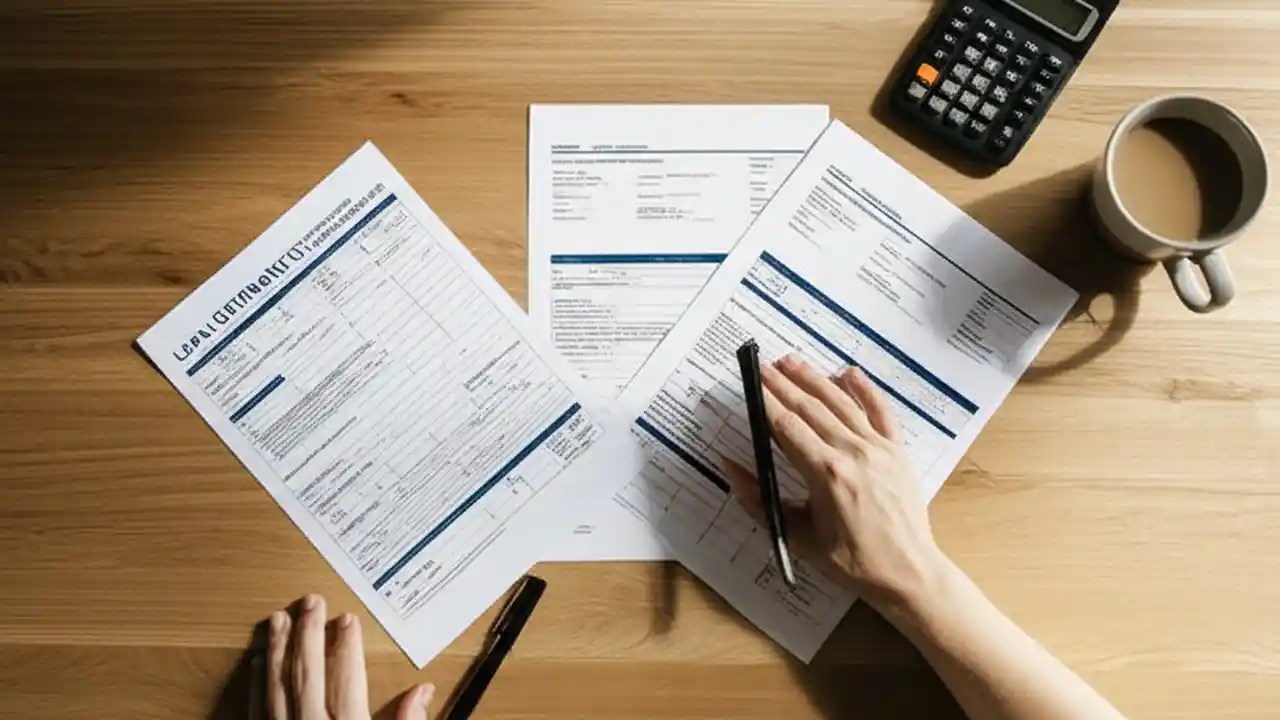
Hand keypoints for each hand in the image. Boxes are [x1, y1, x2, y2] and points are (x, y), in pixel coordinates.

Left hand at [251, 594, 434, 719]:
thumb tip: (422, 691)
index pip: (347, 679)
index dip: (348, 646)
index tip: (348, 618)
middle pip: (308, 674)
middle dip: (309, 634)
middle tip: (311, 602)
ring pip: (277, 687)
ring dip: (278, 651)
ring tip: (278, 620)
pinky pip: (256, 710)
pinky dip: (257, 684)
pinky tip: (259, 662)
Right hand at [722, 354, 943, 609]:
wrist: (907, 573)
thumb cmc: (851, 562)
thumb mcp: (797, 536)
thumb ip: (759, 500)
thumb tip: (730, 468)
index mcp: (826, 473)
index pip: (786, 426)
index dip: (766, 402)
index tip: (751, 383)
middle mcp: (852, 452)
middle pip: (811, 408)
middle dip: (784, 385)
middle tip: (763, 365)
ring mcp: (878, 448)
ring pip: (841, 403)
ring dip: (815, 379)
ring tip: (792, 361)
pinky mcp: (898, 451)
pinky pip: (881, 411)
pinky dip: (865, 390)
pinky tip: (848, 373)